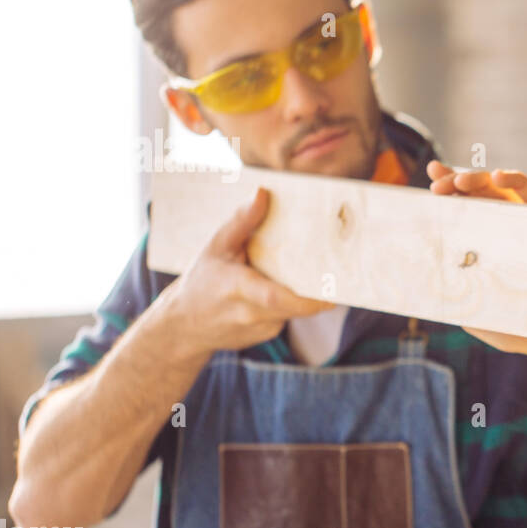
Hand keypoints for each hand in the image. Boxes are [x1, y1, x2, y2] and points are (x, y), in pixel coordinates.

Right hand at [158, 186, 335, 360]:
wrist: (185, 324)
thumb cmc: (203, 279)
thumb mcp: (216, 246)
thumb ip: (242, 221)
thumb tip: (263, 193)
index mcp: (237, 288)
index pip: (276, 297)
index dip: (307, 298)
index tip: (331, 292)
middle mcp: (250, 313)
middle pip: (296, 305)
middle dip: (319, 291)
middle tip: (340, 270)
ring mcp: (261, 329)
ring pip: (296, 310)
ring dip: (306, 293)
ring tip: (318, 271)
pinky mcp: (268, 334)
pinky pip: (289, 315)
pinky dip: (293, 301)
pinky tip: (289, 286)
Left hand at [427, 161, 526, 355]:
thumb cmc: (507, 321)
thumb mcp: (471, 303)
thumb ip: (454, 287)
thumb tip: (430, 272)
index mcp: (481, 237)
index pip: (461, 207)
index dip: (446, 189)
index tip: (431, 182)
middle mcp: (502, 224)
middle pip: (476, 192)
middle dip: (454, 183)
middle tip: (438, 187)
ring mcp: (523, 219)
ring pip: (499, 186)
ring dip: (478, 178)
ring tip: (459, 182)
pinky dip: (516, 179)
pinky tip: (499, 176)